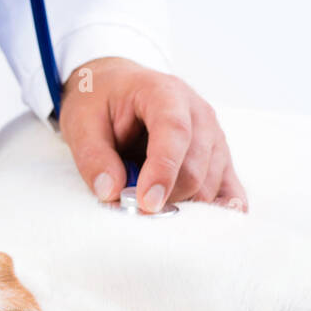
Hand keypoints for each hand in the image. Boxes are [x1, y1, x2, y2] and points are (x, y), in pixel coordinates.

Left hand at [58, 57, 247, 212]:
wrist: (118, 88)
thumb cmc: (101, 102)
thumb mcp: (81, 122)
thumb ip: (94, 157)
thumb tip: (111, 193)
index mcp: (164, 93)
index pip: (174, 132)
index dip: (163, 171)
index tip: (146, 203)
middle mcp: (198, 113)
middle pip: (194, 167)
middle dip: (166, 197)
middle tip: (131, 208)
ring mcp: (213, 136)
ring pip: (210, 184)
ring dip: (182, 204)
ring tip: (148, 203)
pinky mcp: (218, 157)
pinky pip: (229, 189)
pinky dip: (216, 209)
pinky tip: (201, 222)